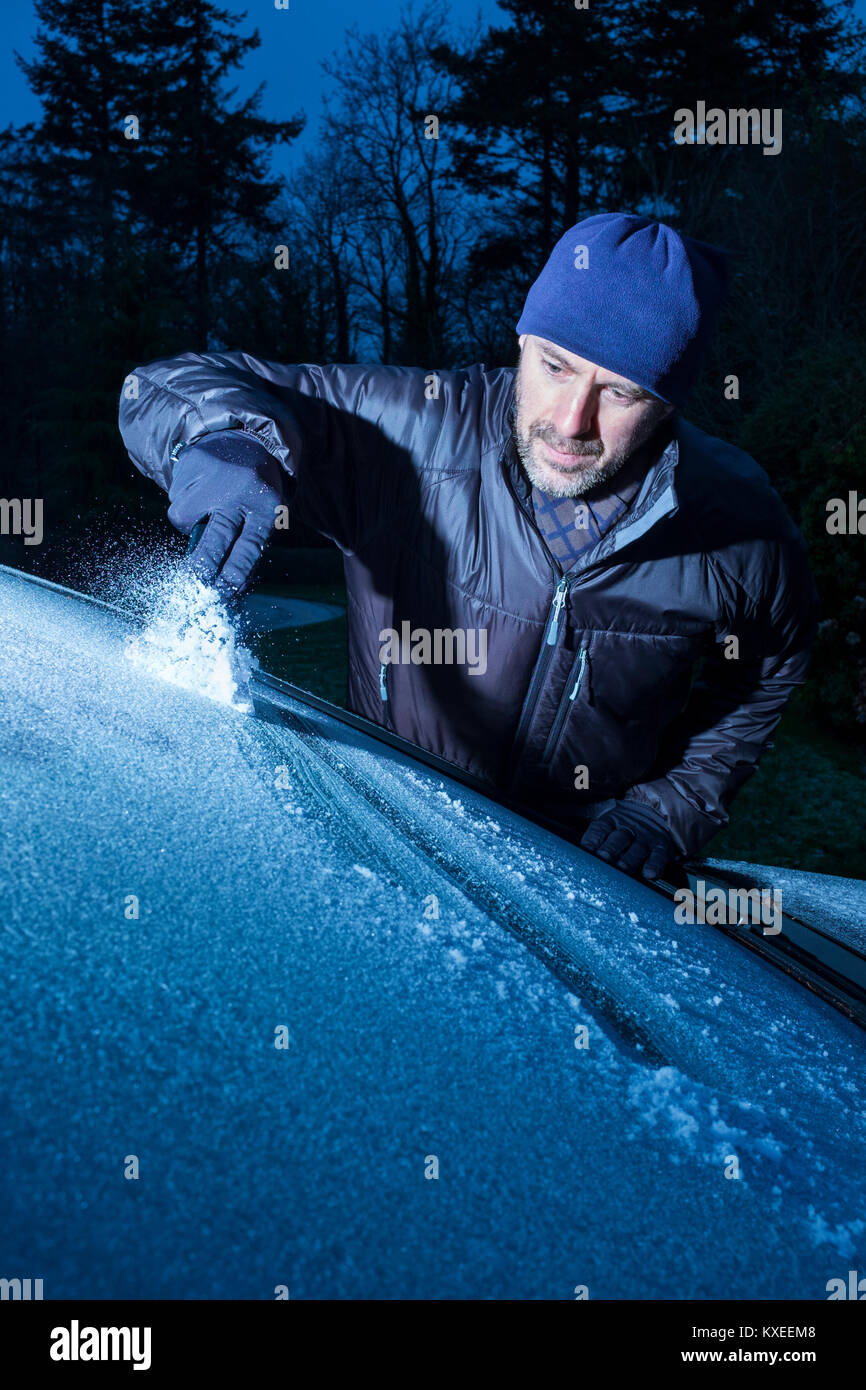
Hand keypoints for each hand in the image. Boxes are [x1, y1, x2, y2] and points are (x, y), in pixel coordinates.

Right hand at [167, 431, 284, 598]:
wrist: (244, 439)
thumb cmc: (254, 490)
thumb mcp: (261, 514)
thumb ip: (245, 547)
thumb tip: (227, 590)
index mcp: (265, 506)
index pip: (248, 549)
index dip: (233, 577)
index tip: (221, 598)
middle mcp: (240, 491)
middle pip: (216, 538)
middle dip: (202, 568)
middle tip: (192, 586)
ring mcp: (213, 476)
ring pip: (184, 518)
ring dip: (188, 522)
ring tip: (205, 509)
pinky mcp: (191, 464)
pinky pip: (176, 498)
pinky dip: (184, 502)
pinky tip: (198, 489)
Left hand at [579, 799, 675, 879]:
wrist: (655, 811)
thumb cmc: (624, 825)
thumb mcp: (608, 823)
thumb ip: (594, 838)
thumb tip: (578, 855)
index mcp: (611, 822)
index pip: (599, 829)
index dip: (592, 840)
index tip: (585, 851)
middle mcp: (628, 829)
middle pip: (618, 839)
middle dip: (610, 849)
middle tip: (603, 858)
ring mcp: (645, 838)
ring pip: (637, 849)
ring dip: (629, 859)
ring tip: (622, 867)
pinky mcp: (661, 848)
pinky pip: (659, 856)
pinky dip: (655, 865)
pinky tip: (650, 874)